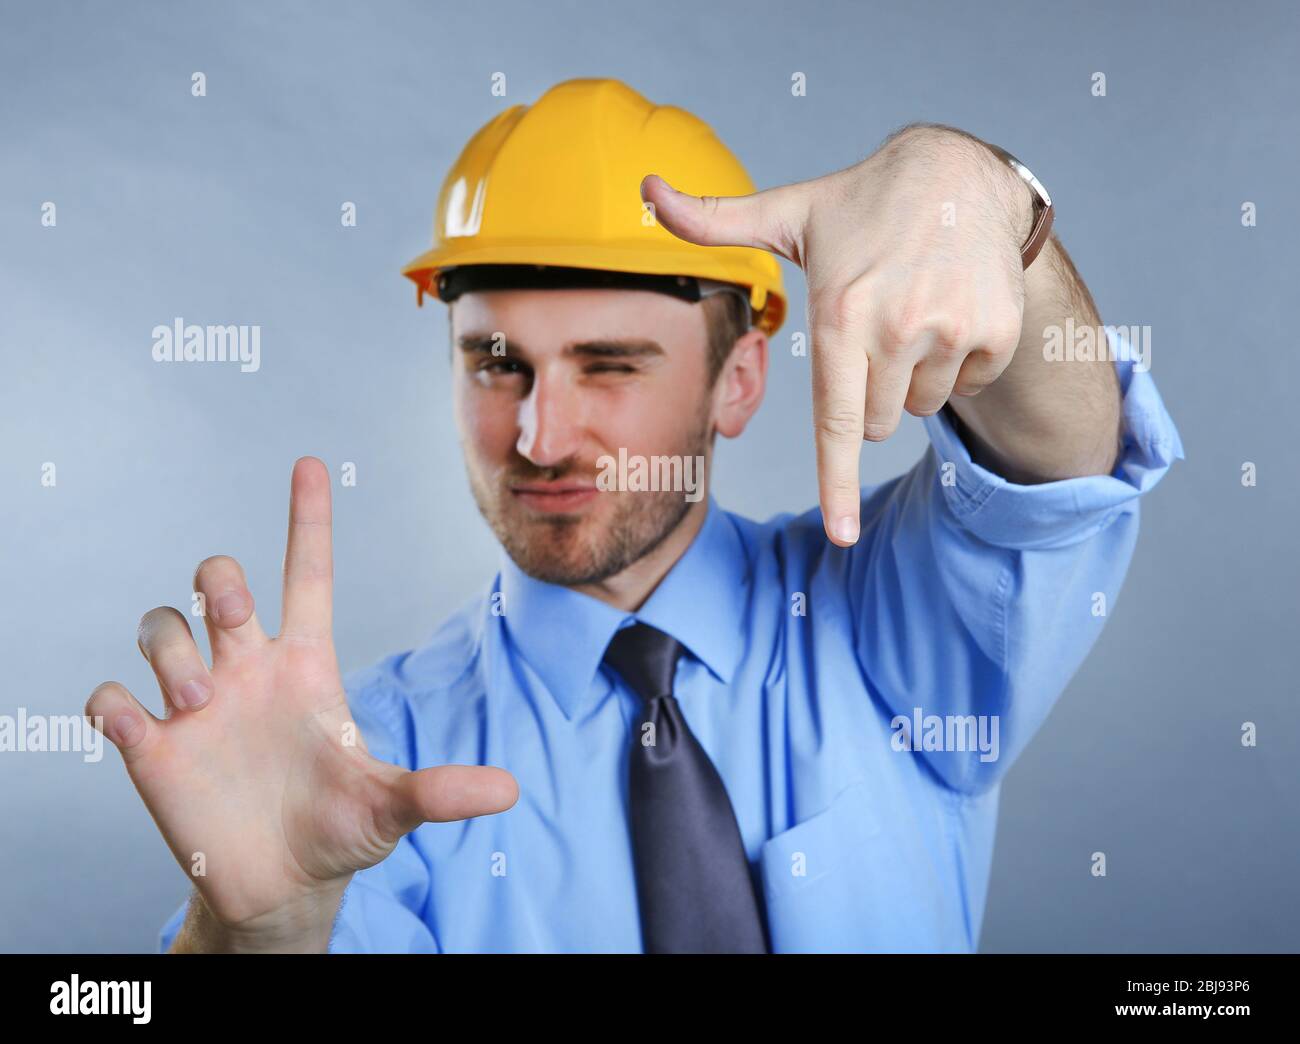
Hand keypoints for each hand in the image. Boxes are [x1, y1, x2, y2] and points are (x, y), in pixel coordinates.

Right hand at [87, 457, 517, 950]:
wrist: (284, 887)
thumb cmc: (340, 831)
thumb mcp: (392, 809)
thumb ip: (441, 792)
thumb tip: (510, 789)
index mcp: (308, 666)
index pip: (308, 575)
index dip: (308, 520)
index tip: (310, 464)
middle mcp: (249, 671)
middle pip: (220, 582)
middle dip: (218, 581)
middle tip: (233, 623)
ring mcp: (197, 705)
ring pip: (161, 626)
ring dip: (169, 649)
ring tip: (195, 699)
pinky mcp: (154, 747)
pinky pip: (110, 698)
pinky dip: (114, 702)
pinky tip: (144, 728)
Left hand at [643, 125, 1032, 544]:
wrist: (961, 170)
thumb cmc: (861, 203)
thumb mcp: (789, 211)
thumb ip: (713, 219)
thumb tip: (645, 190)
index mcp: (838, 315)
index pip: (835, 421)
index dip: (837, 484)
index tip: (843, 534)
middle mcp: (895, 327)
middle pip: (875, 425)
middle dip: (870, 395)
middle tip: (874, 330)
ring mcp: (950, 331)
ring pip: (921, 408)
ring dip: (915, 378)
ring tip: (914, 310)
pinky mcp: (996, 332)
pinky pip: (968, 387)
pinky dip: (960, 362)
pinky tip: (951, 308)